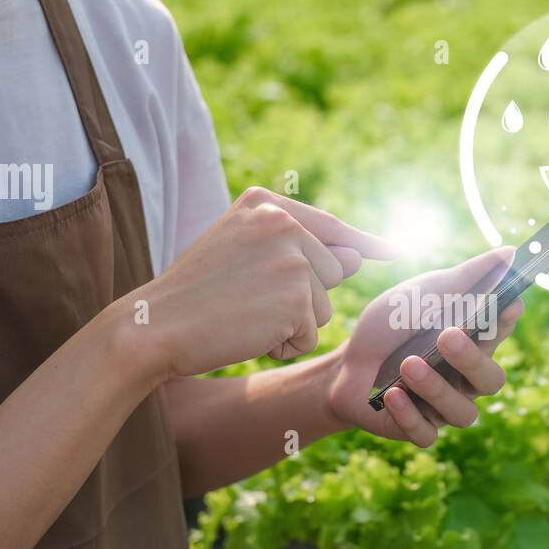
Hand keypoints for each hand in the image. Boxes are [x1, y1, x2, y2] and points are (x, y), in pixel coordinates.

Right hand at [132, 187, 398, 378]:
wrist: (154, 325)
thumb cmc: (194, 294)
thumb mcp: (243, 256)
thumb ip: (298, 251)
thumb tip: (358, 258)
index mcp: (266, 203)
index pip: (330, 225)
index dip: (364, 243)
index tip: (394, 252)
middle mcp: (282, 222)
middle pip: (333, 272)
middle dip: (304, 300)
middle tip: (251, 304)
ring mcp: (291, 258)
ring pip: (323, 306)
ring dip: (293, 324)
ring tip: (245, 317)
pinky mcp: (295, 298)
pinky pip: (310, 334)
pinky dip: (284, 345)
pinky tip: (248, 334)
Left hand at [326, 247, 523, 446]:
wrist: (345, 366)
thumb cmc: (391, 327)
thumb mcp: (423, 295)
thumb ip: (466, 278)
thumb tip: (511, 251)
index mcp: (473, 342)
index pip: (502, 331)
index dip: (506, 320)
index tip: (505, 304)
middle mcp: (466, 379)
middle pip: (491, 380)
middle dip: (471, 360)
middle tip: (446, 336)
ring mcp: (444, 407)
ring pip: (462, 412)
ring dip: (435, 388)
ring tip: (408, 365)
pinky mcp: (418, 429)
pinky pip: (427, 434)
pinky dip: (409, 415)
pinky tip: (391, 396)